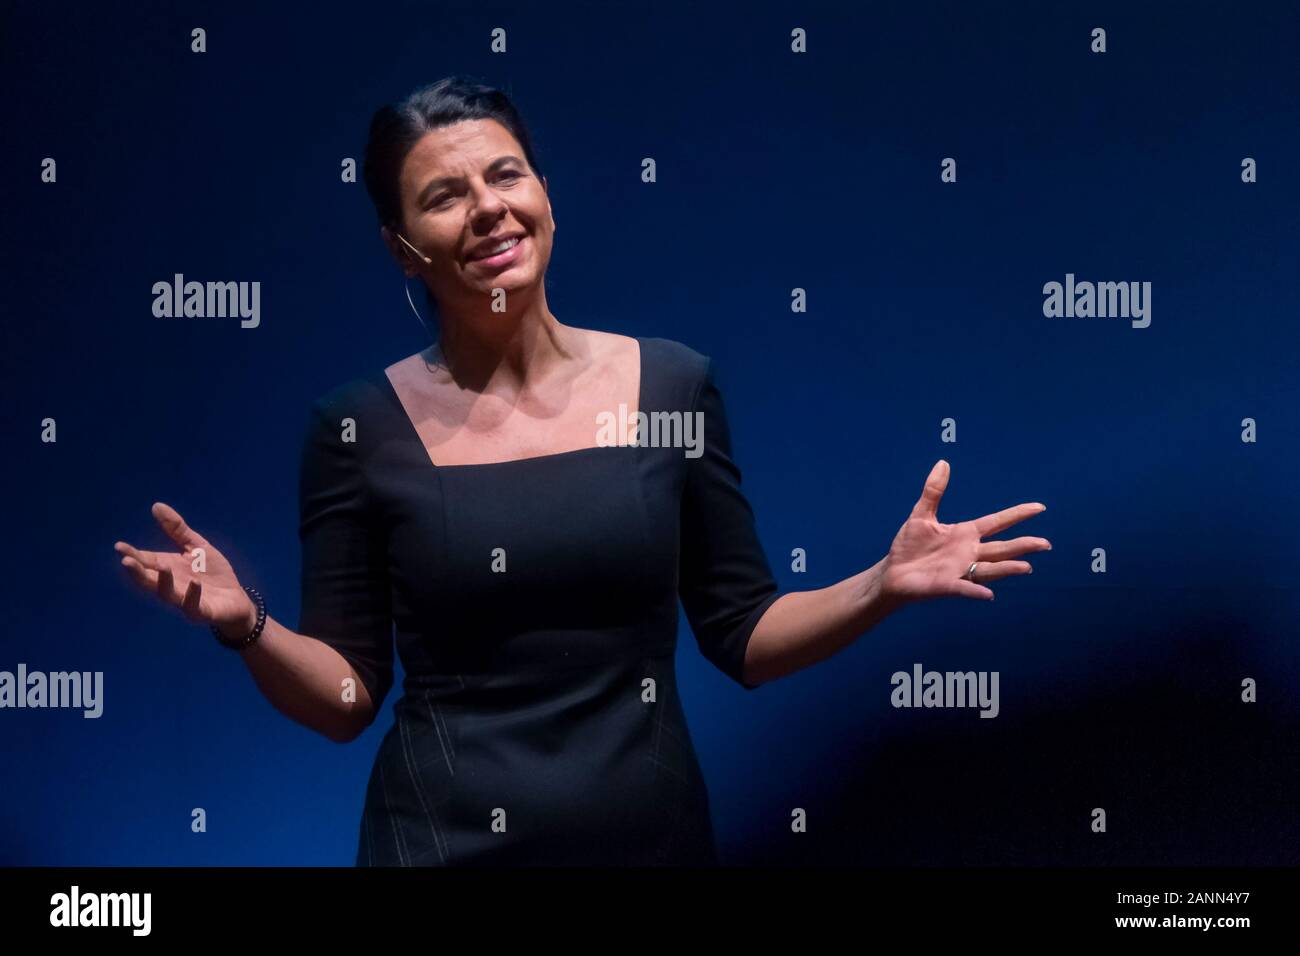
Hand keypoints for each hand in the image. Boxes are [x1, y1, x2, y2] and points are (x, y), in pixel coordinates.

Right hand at [114, 503, 255, 635]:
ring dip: (163, 582)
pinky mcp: (202, 612)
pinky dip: (193, 595)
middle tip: (126, 561)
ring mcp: (185, 600)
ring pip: (168, 594)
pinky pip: (194, 606)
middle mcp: (172, 586)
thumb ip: (177, 530)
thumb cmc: (213, 573)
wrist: (237, 599)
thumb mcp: (197, 546)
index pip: (146, 561)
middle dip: (137, 572)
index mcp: (168, 569)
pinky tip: (195, 584)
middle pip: (149, 581)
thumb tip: (156, 505)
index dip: (133, 555)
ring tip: (162, 567)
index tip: (119, 546)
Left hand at [880, 460, 1050, 604]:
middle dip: (1023, 545)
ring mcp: (959, 570)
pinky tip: (988, 594)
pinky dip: (975, 590)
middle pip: (1002, 548)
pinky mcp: (946, 585)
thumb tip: (943, 462)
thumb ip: (934, 491)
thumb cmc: (909, 546)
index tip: (1039, 507)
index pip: (997, 522)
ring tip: (1027, 567)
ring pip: (989, 569)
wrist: (892, 572)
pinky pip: (964, 588)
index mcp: (965, 534)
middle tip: (1045, 544)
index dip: (1018, 514)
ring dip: (1007, 568)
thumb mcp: (921, 514)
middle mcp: (968, 552)